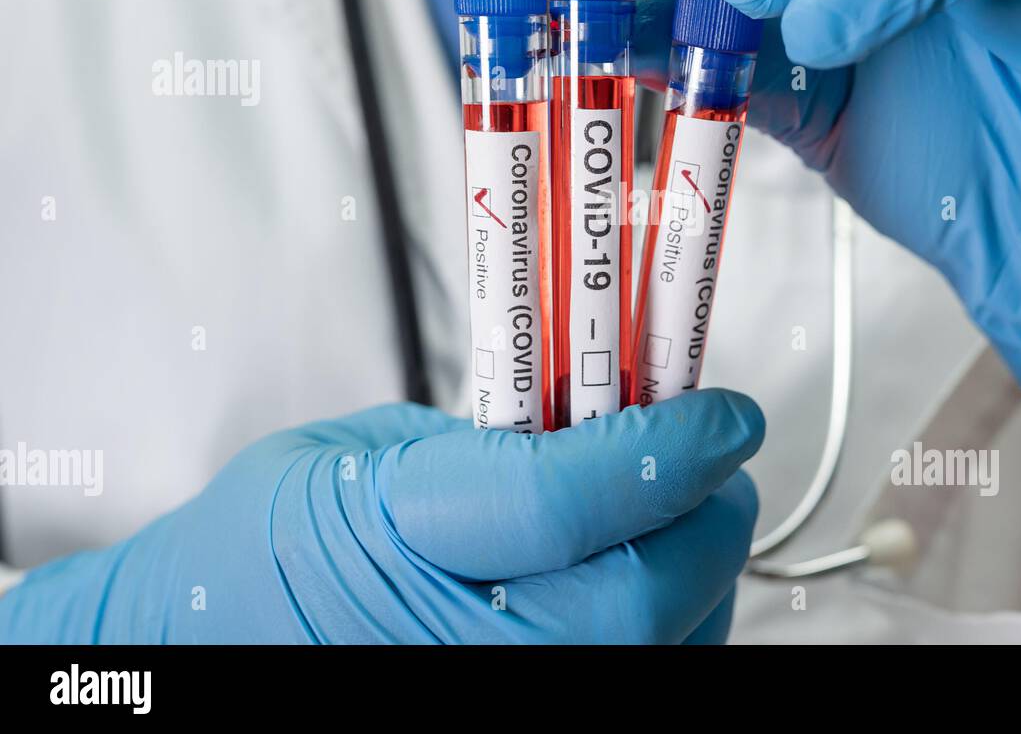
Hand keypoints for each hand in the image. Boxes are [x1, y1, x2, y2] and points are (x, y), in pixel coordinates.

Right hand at [0, 392, 761, 642]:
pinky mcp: (515, 711)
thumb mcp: (362, 449)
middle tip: (717, 460)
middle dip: (707, 515)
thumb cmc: (259, 548)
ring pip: (659, 649)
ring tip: (677, 519)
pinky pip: (638, 678)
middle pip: (642, 593)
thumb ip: (495, 437)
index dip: (671, 445)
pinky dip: (669, 632)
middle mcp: (453, 637)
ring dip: (698, 578)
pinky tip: (646, 589)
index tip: (722, 415)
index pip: (569, 498)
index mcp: (400, 536)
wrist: (198, 640)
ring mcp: (488, 692)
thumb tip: (610, 418)